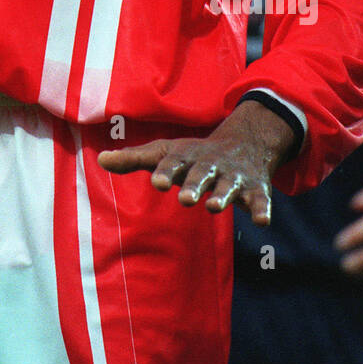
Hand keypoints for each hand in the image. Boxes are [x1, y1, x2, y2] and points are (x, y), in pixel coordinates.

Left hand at [98, 101, 297, 224]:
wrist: (244, 142)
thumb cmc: (192, 155)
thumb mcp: (164, 152)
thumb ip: (134, 159)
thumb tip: (100, 160)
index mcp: (186, 157)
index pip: (173, 162)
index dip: (165, 171)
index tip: (157, 182)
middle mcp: (209, 165)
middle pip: (201, 174)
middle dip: (194, 185)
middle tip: (185, 199)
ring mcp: (232, 177)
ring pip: (228, 186)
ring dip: (223, 195)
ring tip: (214, 207)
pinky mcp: (255, 189)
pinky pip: (260, 200)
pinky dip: (262, 209)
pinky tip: (262, 221)